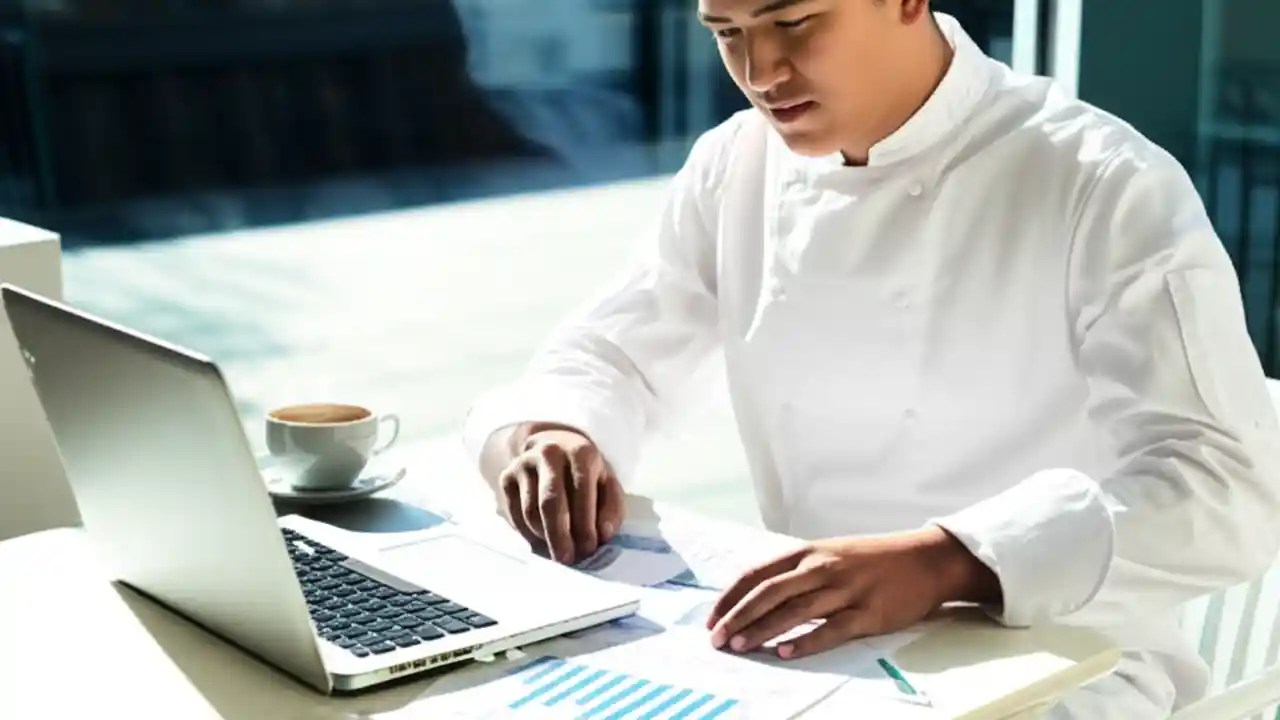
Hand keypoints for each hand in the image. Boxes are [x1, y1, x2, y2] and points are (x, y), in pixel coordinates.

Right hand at [495, 426, 623, 564]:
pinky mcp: (506, 477)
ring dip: (545, 538)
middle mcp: (549, 453)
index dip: (584, 524)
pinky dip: (529, 535)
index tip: (588, 550)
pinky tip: (543, 541)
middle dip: (559, 536)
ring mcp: (523, 464)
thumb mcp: (608, 485)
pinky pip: (516, 516)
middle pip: (550, 502)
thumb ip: (611, 510)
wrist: (555, 446)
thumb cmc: (587, 475)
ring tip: (559, 550)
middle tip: (566, 560)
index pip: (580, 491)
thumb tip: (603, 534)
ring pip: (530, 512)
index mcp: (580, 452)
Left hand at [706, 528, 999, 659]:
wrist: (925, 559)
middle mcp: (823, 567)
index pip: (757, 573)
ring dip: (763, 630)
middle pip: (769, 592)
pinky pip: (831, 630)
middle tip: (717, 639)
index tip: (712, 618)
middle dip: (738, 616)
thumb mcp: (829, 553)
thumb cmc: (872, 558)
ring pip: (795, 611)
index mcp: (808, 551)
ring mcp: (846, 590)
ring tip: (740, 646)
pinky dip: (806, 642)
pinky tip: (785, 652)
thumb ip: (796, 571)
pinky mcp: (868, 613)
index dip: (731, 596)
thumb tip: (755, 595)